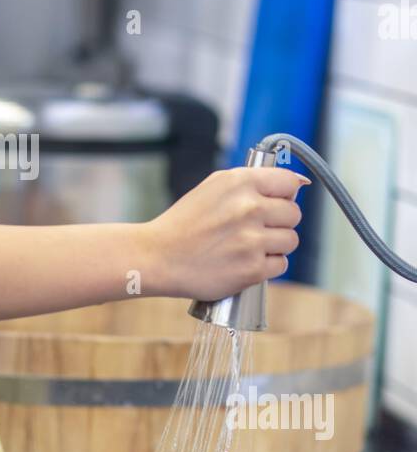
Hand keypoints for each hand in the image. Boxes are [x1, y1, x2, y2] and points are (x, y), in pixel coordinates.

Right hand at [139, 165, 310, 301]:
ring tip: (249, 246)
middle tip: (256, 228)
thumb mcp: (213, 187)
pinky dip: (267, 266)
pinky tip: (245, 261)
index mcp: (240, 183)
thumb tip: (295, 184)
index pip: (289, 182)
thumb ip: (250, 182)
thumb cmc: (184, 223)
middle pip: (294, 214)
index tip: (277, 202)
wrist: (157, 256)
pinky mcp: (252, 269)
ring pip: (290, 240)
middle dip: (280, 221)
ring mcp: (252, 240)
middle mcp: (249, 208)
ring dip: (275, 245)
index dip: (285, 194)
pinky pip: (281, 264)